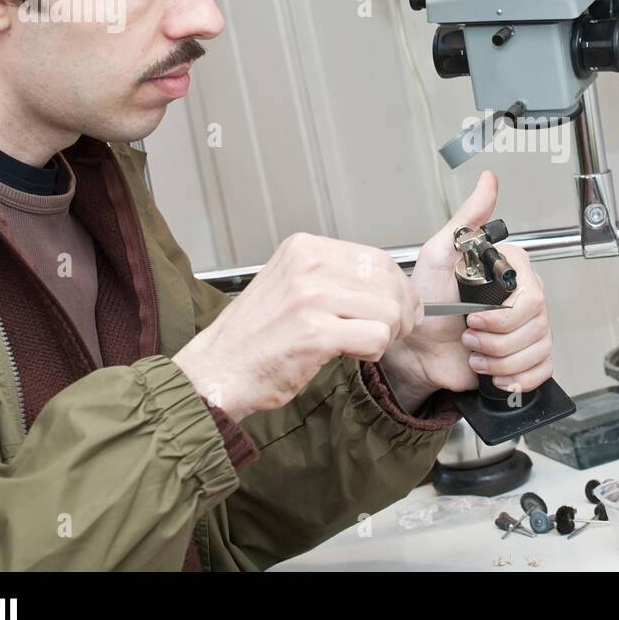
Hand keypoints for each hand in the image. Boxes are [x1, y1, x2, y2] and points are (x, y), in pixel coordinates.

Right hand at [173, 233, 423, 421]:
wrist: (216, 370)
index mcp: (304, 248)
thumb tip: (391, 285)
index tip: (402, 308)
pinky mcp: (314, 333)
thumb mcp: (292, 285)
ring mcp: (310, 297)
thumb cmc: (255, 336)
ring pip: (388, 311)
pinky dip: (372, 351)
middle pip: (389, 283)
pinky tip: (351, 354)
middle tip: (390, 333)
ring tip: (359, 344)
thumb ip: (336, 278)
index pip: (378, 258)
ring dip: (384, 335)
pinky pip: (375, 338)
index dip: (399, 287)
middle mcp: (308, 265)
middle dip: (400, 313)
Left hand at [380, 171, 554, 411]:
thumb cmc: (425, 302)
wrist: (417, 350)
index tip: (472, 316)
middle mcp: (526, 297)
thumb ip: (466, 219)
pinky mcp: (527, 358)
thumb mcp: (439, 253)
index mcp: (512, 272)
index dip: (501, 315)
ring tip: (474, 352)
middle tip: (468, 334)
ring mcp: (529, 329)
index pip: (532, 296)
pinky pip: (543, 370)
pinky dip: (517, 378)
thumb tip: (488, 181)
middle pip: (536, 325)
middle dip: (495, 340)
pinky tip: (495, 373)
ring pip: (538, 349)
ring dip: (499, 360)